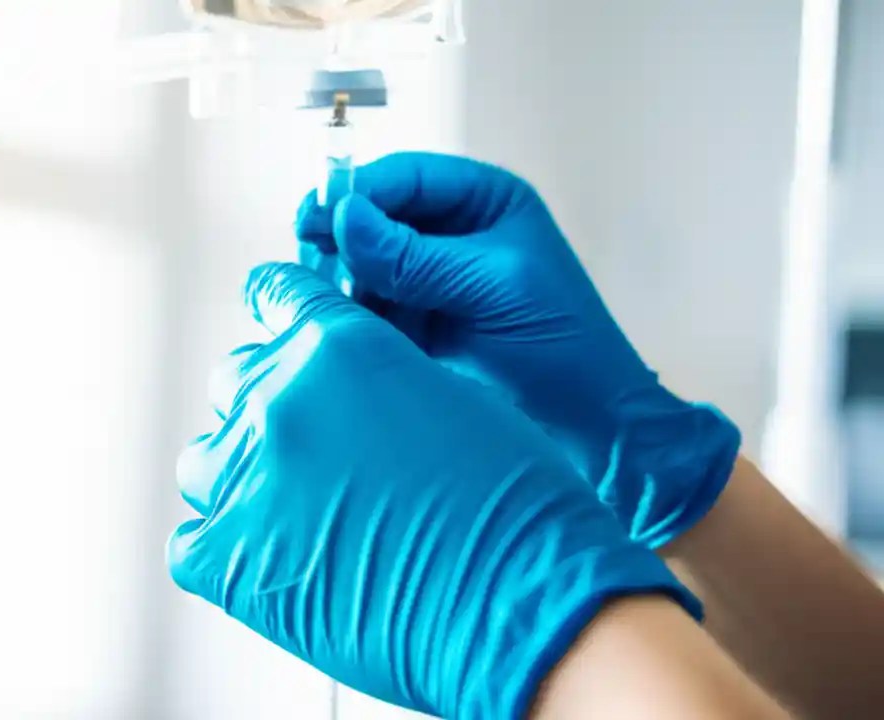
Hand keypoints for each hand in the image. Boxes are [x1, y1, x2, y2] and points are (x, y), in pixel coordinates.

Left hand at [168, 262, 698, 717]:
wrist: (521, 601)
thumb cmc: (514, 509)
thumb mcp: (450, 399)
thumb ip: (379, 375)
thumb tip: (348, 389)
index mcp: (340, 344)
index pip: (277, 296)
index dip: (277, 311)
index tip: (269, 320)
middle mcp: (281, 397)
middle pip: (235, 378)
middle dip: (268, 407)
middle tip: (310, 452)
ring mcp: (247, 475)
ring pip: (206, 457)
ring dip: (240, 476)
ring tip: (292, 514)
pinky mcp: (226, 557)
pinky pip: (191, 541)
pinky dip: (222, 551)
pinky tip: (272, 562)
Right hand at [295, 152, 740, 547]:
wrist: (590, 434)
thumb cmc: (564, 349)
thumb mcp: (491, 289)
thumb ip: (415, 255)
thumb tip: (344, 217)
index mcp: (484, 204)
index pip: (405, 179)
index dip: (358, 193)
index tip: (316, 218)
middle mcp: (452, 235)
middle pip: (374, 219)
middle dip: (341, 239)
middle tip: (309, 262)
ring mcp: (430, 284)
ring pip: (362, 266)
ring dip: (340, 282)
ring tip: (321, 302)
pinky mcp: (414, 330)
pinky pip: (367, 311)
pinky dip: (349, 318)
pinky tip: (335, 329)